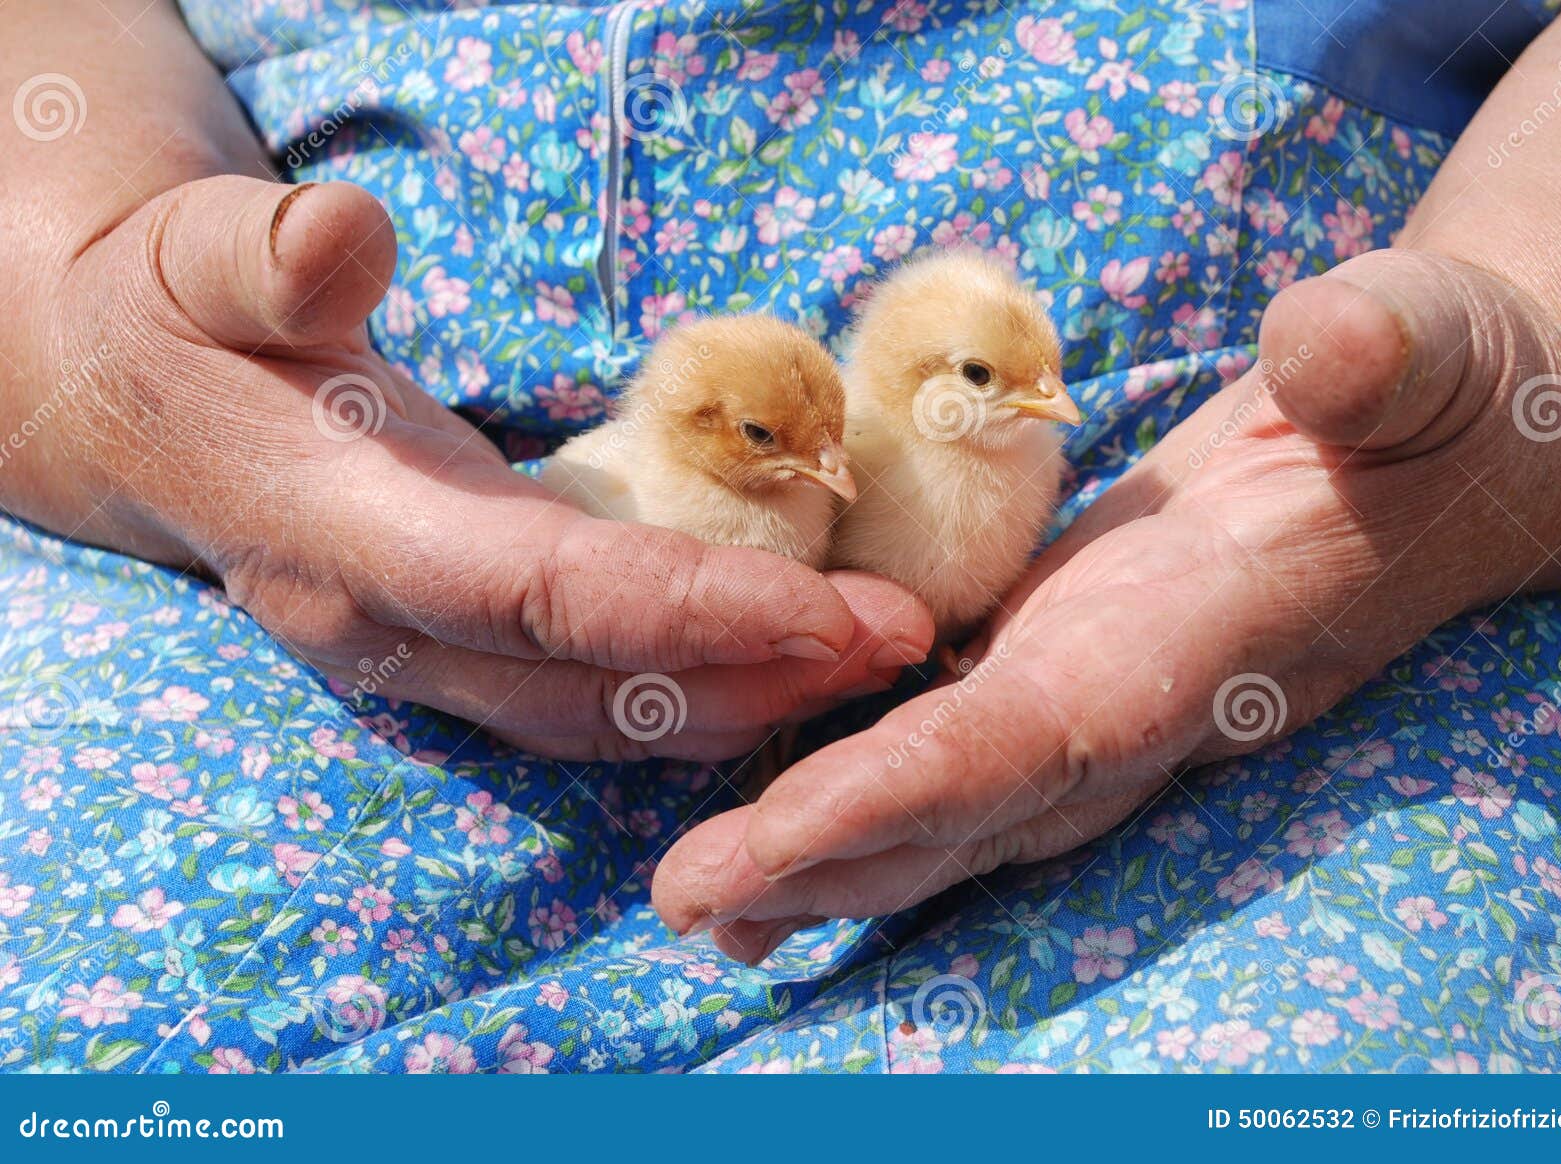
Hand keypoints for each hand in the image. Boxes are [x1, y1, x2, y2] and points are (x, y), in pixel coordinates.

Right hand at [3, 172, 932, 759]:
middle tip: (903, 640)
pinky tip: (783, 659)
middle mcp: (391, 629)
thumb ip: (266, 257)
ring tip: (874, 657)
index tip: (825, 606)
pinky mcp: (459, 646)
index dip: (682, 610)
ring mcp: (426, 655)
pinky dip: (695, 689)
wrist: (135, 408)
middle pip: (594, 686)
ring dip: (745, 698)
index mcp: (341, 538)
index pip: (533, 596)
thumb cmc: (171, 319)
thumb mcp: (193, 258)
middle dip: (756, 673)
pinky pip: (590, 697)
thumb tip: (345, 241)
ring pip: (601, 717)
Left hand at [654, 245, 1560, 959]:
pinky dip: (856, 793)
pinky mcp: (1051, 668)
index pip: (1036, 739)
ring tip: (701, 902)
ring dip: (823, 857)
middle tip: (685, 904)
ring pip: (944, 803)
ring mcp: (1086, 702)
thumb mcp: (1425, 356)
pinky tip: (771, 823)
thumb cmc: (1431, 403)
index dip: (908, 794)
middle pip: (963, 811)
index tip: (777, 841)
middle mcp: (1128, 707)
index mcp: (1194, 644)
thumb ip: (1382, 360)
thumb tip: (1332, 354)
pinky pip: (944, 750)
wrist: (1420, 468)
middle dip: (825, 863)